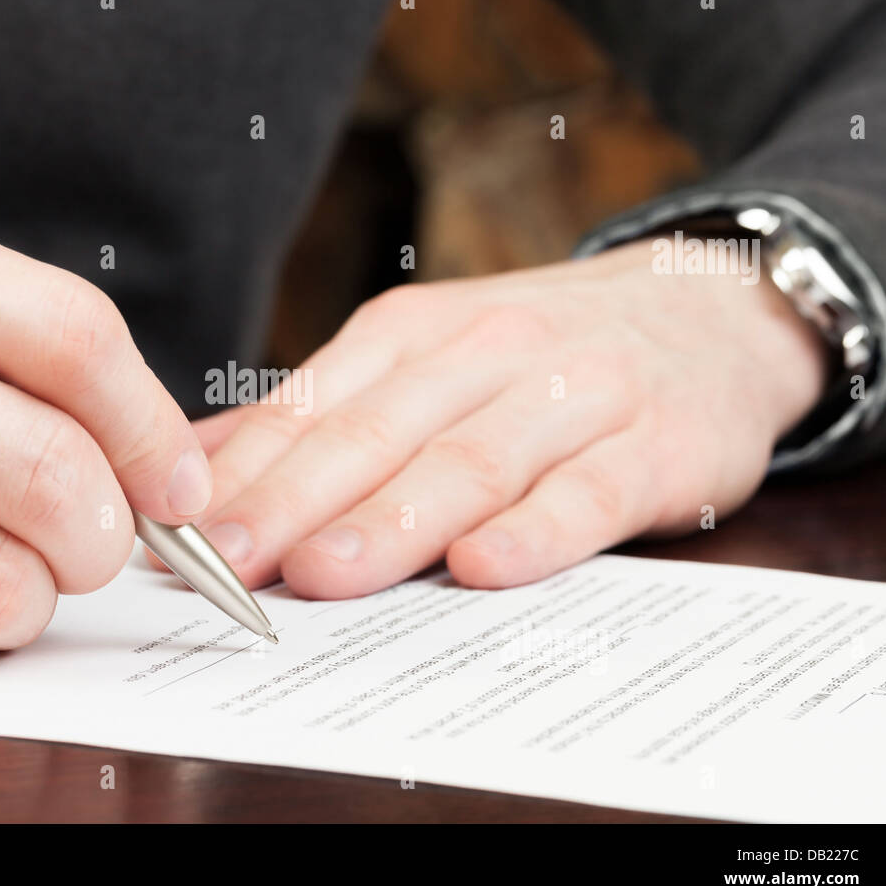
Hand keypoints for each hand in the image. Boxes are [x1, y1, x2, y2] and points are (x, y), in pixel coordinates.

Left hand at [179, 240, 827, 597]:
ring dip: (393, 522)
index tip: (176, 535)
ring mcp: (572, 396)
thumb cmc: (537, 353)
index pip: (310, 409)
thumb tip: (200, 462)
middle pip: (374, 436)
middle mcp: (483, 353)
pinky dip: (535, 531)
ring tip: (326, 574)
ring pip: (469, 462)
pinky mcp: (654, 445)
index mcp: (410, 333)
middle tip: (225, 564)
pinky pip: (588, 492)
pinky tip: (485, 567)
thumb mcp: (423, 353)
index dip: (243, 475)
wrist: (709, 311)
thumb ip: (321, 410)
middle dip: (291, 503)